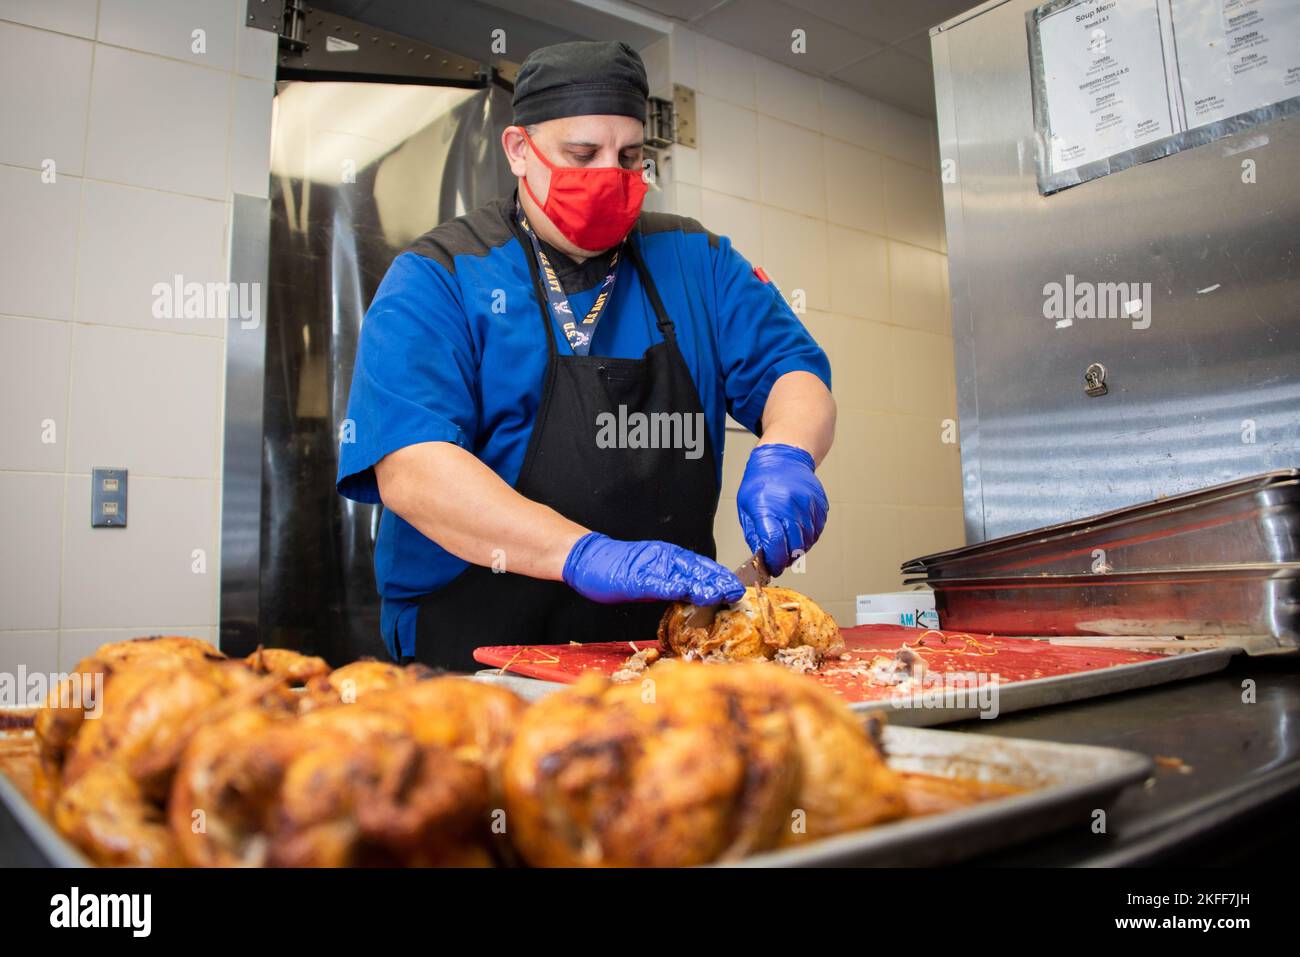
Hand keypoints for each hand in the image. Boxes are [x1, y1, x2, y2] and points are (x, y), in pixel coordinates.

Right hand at [562, 533, 744, 605]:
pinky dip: (669, 586)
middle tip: (737, 591)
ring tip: (720, 592)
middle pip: (697, 570)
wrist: (588, 559)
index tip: (737, 588)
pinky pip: (654, 582)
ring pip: (681, 574)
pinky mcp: (634, 577)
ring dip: (701, 583)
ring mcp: (650, 568)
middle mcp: (665, 560)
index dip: (720, 578)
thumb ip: (674, 585)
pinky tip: (682, 591)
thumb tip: (697, 595)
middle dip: (718, 581)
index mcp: (670, 560)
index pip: (701, 568)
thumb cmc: (619, 570)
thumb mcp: (652, 579)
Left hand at [736, 443, 827, 574]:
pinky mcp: (819, 504)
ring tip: (788, 545)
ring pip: (808, 540)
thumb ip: (754, 533)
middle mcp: (790, 505)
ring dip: (798, 549)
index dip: (774, 561)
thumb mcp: (746, 507)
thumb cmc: (761, 481)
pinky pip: (817, 530)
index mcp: (767, 507)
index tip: (772, 567)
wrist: (783, 458)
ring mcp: (807, 504)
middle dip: (786, 559)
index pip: (775, 543)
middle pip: (794, 545)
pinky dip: (809, 537)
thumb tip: (760, 556)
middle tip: (780, 560)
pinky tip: (799, 532)